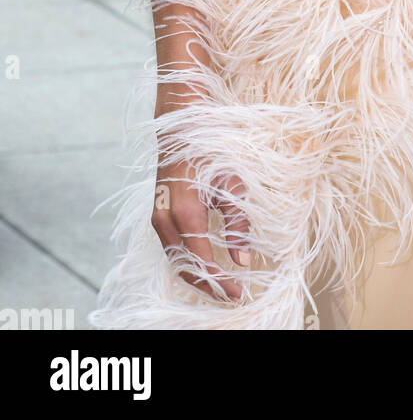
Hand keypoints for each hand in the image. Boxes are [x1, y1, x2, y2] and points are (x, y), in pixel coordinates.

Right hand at [151, 96, 251, 302]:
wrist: (182, 127)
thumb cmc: (212, 150)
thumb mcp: (232, 183)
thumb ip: (238, 222)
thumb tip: (243, 260)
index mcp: (185, 211)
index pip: (201, 261)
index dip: (219, 282)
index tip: (237, 295)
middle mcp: (165, 219)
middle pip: (184, 267)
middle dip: (207, 286)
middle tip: (231, 297)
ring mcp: (157, 218)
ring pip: (175, 260)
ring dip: (196, 277)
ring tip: (221, 287)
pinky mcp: (158, 215)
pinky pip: (171, 248)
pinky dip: (187, 262)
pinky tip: (205, 268)